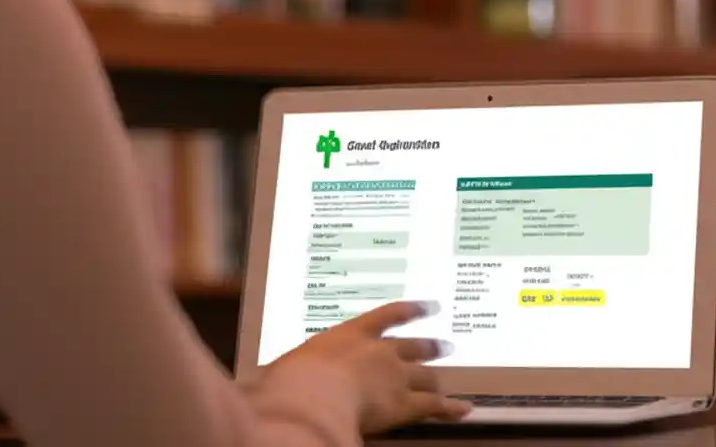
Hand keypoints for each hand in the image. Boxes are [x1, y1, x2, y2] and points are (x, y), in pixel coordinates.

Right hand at [268, 301, 470, 433]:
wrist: (313, 397)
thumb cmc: (290, 382)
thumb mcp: (283, 369)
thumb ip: (280, 373)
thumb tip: (252, 383)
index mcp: (351, 334)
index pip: (388, 316)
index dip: (412, 310)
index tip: (429, 305)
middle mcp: (379, 351)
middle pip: (413, 347)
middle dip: (430, 346)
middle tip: (445, 344)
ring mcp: (395, 377)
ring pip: (426, 376)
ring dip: (437, 379)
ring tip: (446, 379)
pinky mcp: (404, 405)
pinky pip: (434, 407)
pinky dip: (451, 409)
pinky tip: (463, 410)